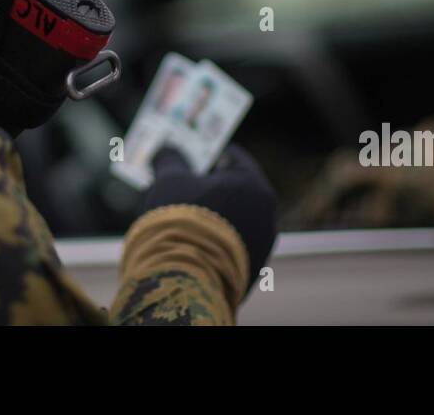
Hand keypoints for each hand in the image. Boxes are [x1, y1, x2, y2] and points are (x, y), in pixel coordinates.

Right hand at [141, 145, 277, 289]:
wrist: (185, 282)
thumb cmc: (180, 221)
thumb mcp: (170, 181)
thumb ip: (170, 160)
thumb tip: (167, 150)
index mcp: (254, 186)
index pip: (234, 159)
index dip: (209, 154)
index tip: (190, 155)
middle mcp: (266, 217)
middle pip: (235, 192)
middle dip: (209, 188)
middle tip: (182, 186)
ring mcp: (261, 248)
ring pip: (234, 222)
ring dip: (212, 217)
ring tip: (180, 219)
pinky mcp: (250, 274)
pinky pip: (230, 248)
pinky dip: (213, 242)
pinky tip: (189, 244)